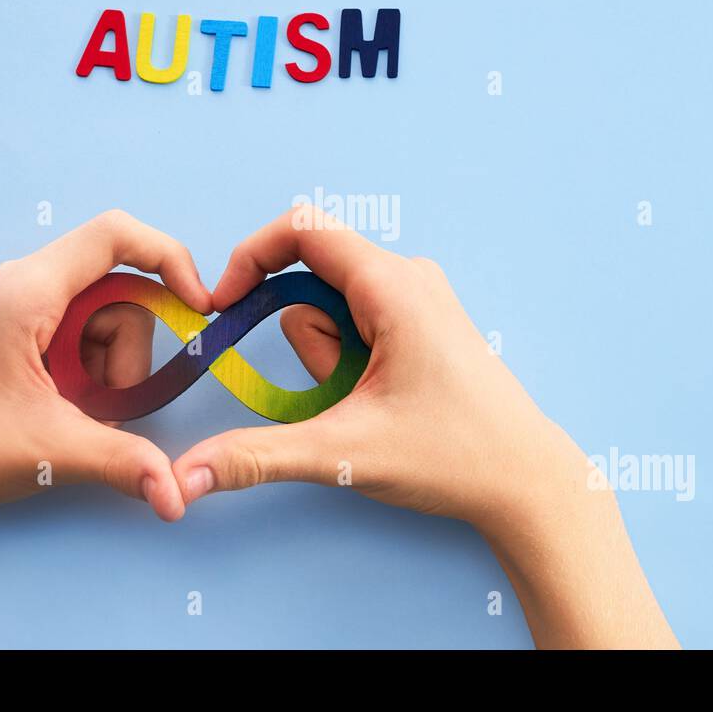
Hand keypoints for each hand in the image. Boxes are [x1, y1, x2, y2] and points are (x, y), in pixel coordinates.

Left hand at [0, 209, 212, 524]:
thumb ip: (126, 462)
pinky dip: (94, 378)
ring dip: (111, 373)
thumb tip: (179, 495)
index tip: (198, 306)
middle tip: (99, 405)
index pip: (116, 235)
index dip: (169, 258)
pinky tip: (65, 410)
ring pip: (110, 322)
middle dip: (129, 354)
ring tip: (72, 415)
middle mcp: (29, 285)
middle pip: (123, 293)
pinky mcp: (28, 333)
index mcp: (30, 289)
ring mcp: (28, 308)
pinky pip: (89, 341)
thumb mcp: (53, 451)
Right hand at [172, 207, 677, 647]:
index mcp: (393, 284)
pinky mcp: (424, 321)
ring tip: (371, 405)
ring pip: (335, 308)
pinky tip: (385, 401)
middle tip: (341, 396)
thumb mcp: (344, 453)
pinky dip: (350, 361)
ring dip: (330, 360)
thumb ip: (256, 456)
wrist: (527, 483)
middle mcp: (409, 276)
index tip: (222, 307)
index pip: (301, 228)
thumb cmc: (454, 457)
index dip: (248, 257)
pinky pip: (360, 323)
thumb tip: (185, 475)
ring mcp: (420, 297)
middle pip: (313, 280)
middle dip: (308, 343)